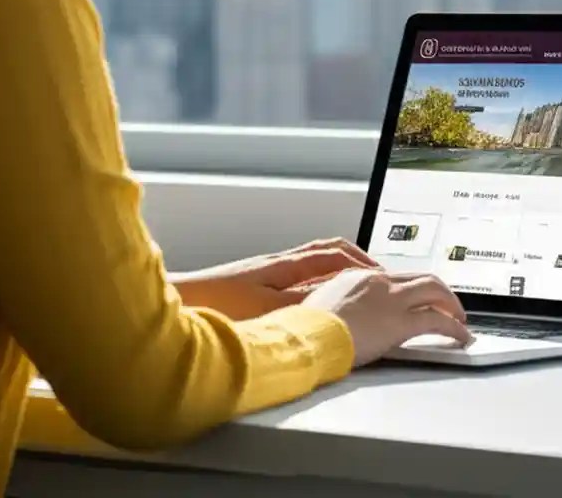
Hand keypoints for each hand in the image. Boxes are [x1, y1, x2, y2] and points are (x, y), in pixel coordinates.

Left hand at [170, 238, 380, 319]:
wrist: (179, 301)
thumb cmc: (216, 303)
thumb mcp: (269, 309)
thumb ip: (305, 303)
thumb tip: (336, 297)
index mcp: (286, 265)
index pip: (335, 254)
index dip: (362, 263)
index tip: (382, 275)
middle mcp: (278, 263)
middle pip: (326, 252)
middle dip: (354, 261)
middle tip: (375, 276)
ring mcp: (267, 272)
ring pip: (312, 264)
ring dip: (336, 272)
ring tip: (352, 287)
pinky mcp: (255, 285)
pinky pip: (297, 277)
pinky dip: (316, 283)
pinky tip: (315, 301)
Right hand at [303, 270, 473, 366]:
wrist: (307, 337)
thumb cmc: (306, 329)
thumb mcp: (318, 306)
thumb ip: (338, 304)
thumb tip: (343, 314)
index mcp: (357, 276)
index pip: (394, 277)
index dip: (410, 288)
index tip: (415, 299)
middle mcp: (378, 281)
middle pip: (420, 277)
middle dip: (438, 290)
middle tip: (447, 304)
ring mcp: (391, 299)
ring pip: (434, 290)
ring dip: (451, 304)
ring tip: (459, 318)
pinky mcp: (401, 322)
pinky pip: (438, 320)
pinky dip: (454, 327)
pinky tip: (460, 336)